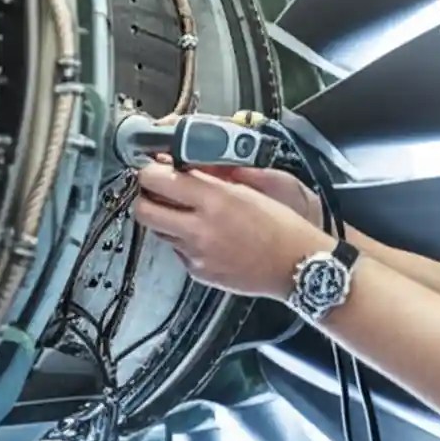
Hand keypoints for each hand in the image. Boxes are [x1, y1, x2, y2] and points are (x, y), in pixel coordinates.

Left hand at [132, 158, 332, 300]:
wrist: (296, 265)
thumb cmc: (281, 227)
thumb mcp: (248, 191)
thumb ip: (212, 179)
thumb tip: (184, 167)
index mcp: (214, 200)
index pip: (157, 179)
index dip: (150, 171)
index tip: (154, 168)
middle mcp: (199, 229)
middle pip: (143, 210)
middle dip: (145, 197)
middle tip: (157, 191)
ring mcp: (195, 254)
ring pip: (158, 231)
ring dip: (165, 219)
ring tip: (186, 214)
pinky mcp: (198, 273)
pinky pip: (176, 251)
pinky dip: (183, 241)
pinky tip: (204, 237)